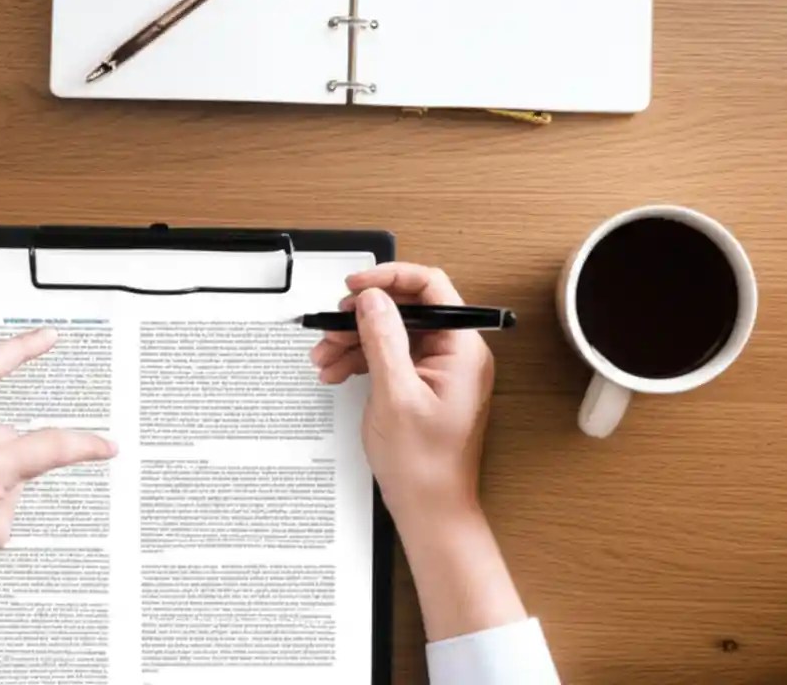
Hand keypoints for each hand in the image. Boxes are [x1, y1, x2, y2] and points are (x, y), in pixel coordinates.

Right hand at [310, 263, 525, 640]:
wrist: (430, 508)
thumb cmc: (424, 464)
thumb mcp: (394, 394)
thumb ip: (383, 340)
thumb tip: (373, 299)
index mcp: (462, 349)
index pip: (431, 288)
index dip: (389, 278)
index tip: (355, 286)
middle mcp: (455, 354)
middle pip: (406, 310)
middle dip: (362, 317)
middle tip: (331, 327)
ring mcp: (439, 370)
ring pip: (391, 334)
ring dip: (354, 341)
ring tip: (324, 357)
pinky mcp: (422, 386)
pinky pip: (390, 358)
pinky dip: (361, 361)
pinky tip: (336, 372)